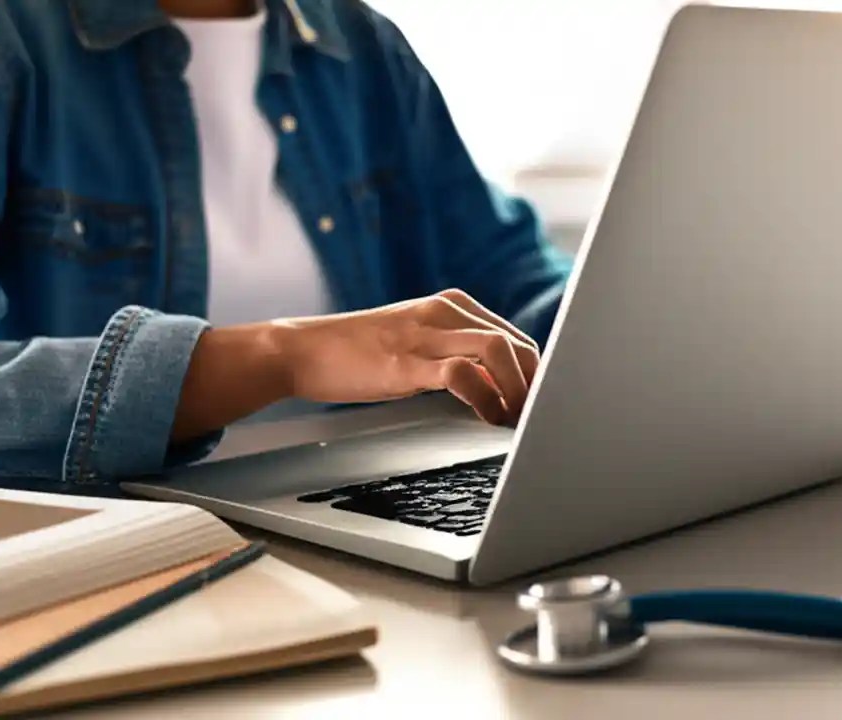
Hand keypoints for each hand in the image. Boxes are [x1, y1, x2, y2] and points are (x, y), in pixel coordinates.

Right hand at [272, 289, 538, 424]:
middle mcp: (443, 312)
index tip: (538, 402)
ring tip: (514, 419)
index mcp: (451, 305)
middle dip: (533, 383)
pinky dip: (485, 398)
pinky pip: (462, 374)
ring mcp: (425, 334)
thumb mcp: (418, 345)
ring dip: (516, 389)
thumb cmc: (361, 353)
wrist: (304, 350)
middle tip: (534, 417)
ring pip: (497, 351)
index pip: (514, 336)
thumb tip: (500, 386)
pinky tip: (486, 417)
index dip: (534, 373)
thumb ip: (457, 356)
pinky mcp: (407, 362)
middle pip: (515, 343)